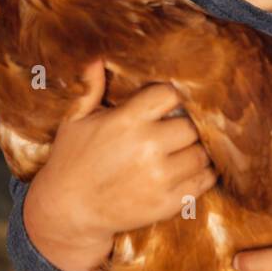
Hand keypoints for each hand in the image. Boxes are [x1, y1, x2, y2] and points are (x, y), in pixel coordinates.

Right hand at [24, 57, 217, 270]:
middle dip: (186, 126)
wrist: (68, 212)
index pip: (170, 94)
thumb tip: (97, 58)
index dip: (172, 97)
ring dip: (195, 150)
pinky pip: (203, 182)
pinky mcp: (168, 203)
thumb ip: (90, 89)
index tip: (170, 103)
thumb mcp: (74, 121)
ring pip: (201, 154)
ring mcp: (160, 178)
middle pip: (190, 125)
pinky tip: (190, 169)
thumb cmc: (71, 161)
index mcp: (126, 122)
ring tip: (184, 149)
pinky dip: (202, 174)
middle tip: (179, 128)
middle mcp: (147, 147)